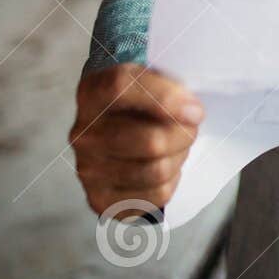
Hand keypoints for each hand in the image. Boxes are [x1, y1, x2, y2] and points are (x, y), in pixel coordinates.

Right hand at [70, 64, 202, 217]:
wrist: (119, 129)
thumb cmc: (142, 102)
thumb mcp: (152, 79)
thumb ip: (170, 86)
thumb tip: (191, 113)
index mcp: (93, 92)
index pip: (121, 87)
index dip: (165, 98)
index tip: (195, 110)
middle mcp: (83, 132)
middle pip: (150, 142)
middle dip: (184, 134)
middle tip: (191, 127)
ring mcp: (88, 169)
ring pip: (156, 171)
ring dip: (179, 157)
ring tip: (177, 146)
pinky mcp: (100, 199)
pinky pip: (155, 195)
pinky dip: (171, 182)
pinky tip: (163, 166)